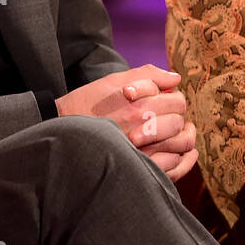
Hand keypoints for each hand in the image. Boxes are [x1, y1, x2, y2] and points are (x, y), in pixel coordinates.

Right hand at [56, 65, 196, 178]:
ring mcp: (142, 151)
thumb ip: (148, 75)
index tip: (167, 102)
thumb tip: (175, 79)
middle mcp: (143, 127)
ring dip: (184, 139)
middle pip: (179, 121)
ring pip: (181, 145)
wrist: (60, 132)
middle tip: (170, 118)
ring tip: (181, 136)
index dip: (175, 100)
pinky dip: (180, 161)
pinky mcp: (139, 169)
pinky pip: (172, 167)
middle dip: (179, 118)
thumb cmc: (86, 104)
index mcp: (139, 104)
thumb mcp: (114, 81)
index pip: (176, 101)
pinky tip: (178, 155)